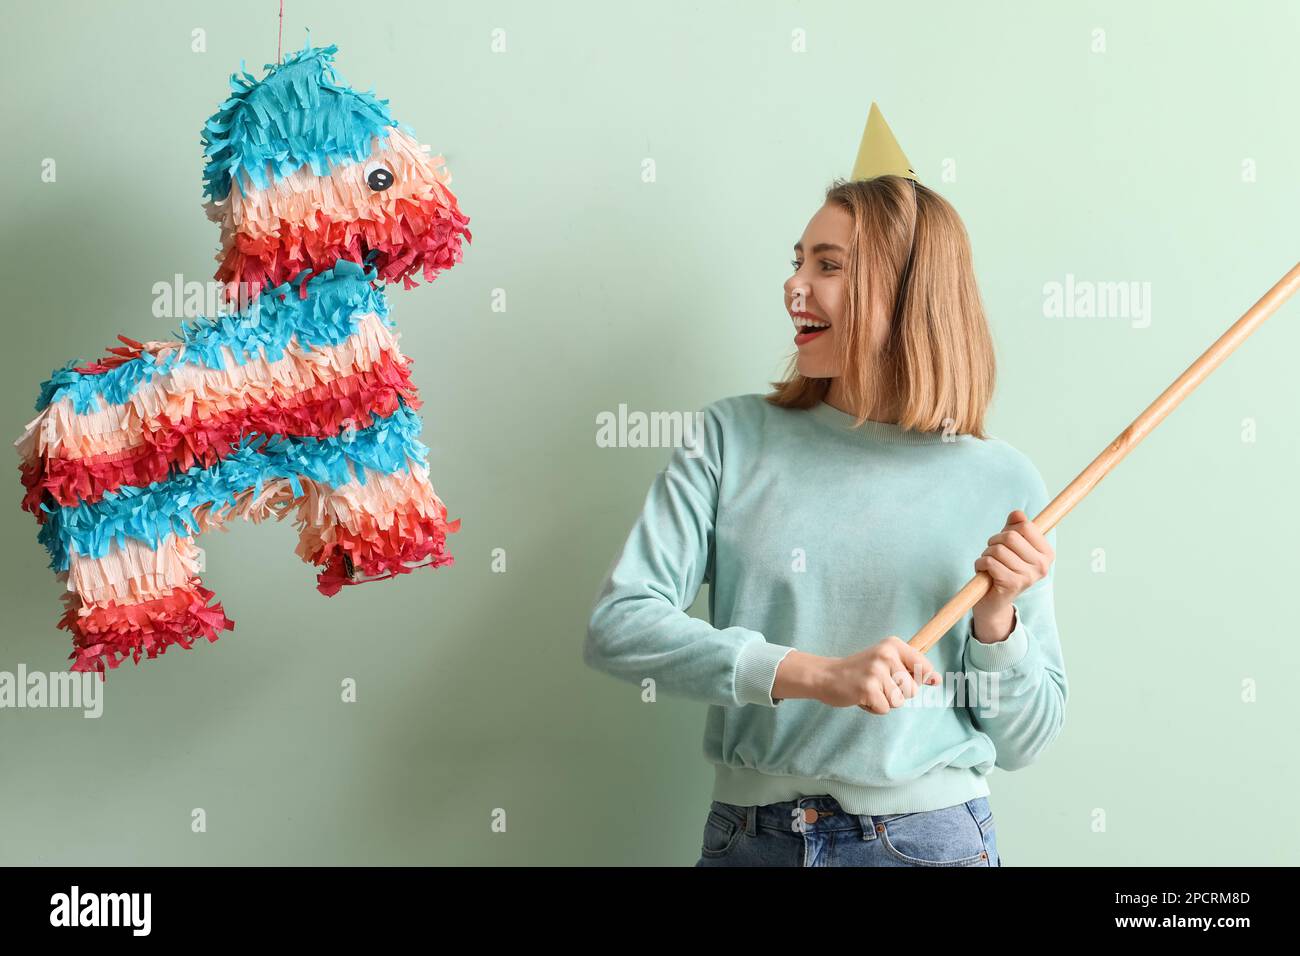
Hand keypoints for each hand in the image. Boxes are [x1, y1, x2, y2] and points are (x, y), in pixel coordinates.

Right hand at [809, 636, 940, 714]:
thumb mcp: (887, 661)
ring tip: (870, 690)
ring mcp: (876, 671)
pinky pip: (885, 709)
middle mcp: (886, 654)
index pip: (925, 667)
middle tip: (878, 684)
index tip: (902, 679)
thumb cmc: (860, 671)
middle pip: (913, 690)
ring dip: (885, 701)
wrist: (826, 676)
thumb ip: (912, 669)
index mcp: (893, 645)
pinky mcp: (867, 688)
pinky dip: (874, 708)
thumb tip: (937, 679)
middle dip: (898, 694)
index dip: (920, 680)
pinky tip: (862, 697)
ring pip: (899, 701)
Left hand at [972, 509, 1053, 637]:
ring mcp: (1029, 576)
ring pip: (998, 550)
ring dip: (986, 554)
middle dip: (994, 541)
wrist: (994, 601)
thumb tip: (1017, 513)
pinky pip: (990, 562)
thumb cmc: (1003, 568)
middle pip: (1010, 536)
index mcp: (1047, 554)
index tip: (1006, 542)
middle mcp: (1042, 566)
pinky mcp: (1013, 584)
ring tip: (989, 564)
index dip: (1009, 530)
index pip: (1026, 526)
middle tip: (992, 553)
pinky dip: (980, 563)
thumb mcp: (1010, 545)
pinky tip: (984, 571)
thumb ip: (1015, 527)